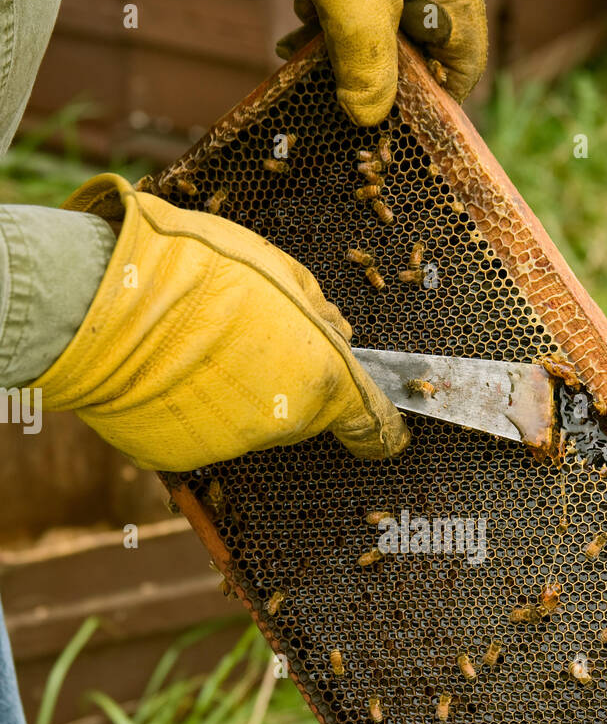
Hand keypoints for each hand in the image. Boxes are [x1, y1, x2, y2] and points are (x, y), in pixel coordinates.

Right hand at [32, 174, 408, 470]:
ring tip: (200, 340)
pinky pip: (203, 429)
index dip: (384, 425)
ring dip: (241, 390)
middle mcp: (283, 423)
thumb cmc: (194, 268)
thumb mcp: (278, 268)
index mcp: (321, 378)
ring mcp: (231, 444)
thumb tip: (340, 331)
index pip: (373, 422)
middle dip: (293, 380)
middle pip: (307, 411)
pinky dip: (195, 405)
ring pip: (254, 419)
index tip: (387, 428)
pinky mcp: (181, 455)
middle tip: (253, 331)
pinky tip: (170, 365)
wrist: (101, 299)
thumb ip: (320, 310)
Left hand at [243, 0, 487, 124]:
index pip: (462, 68)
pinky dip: (325, 32)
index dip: (431, 105)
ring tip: (307, 45)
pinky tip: (297, 26)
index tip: (391, 127)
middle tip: (334, 87)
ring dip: (341, 57)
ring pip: (379, 42)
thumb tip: (369, 120)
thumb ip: (367, 64)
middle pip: (417, 60)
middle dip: (374, 80)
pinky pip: (352, 18)